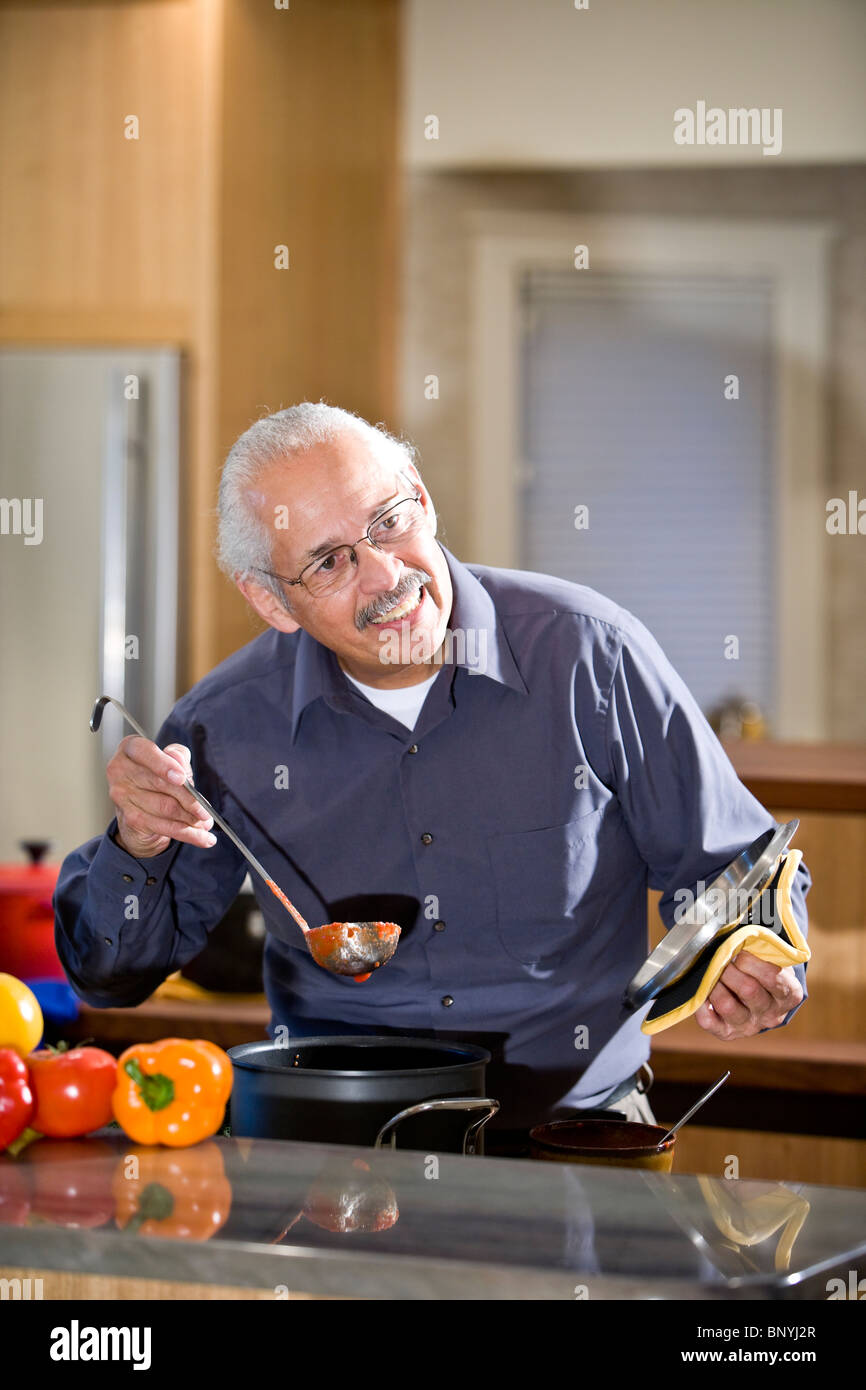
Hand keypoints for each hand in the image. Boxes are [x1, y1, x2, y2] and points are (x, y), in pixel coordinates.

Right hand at [107, 736, 216, 858]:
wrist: (139, 809)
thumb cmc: (157, 778)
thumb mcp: (171, 761)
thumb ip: (177, 756)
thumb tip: (179, 761)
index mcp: (130, 749)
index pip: (145, 752)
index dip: (164, 765)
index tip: (182, 778)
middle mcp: (120, 770)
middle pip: (161, 784)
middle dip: (189, 799)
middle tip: (206, 810)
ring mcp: (122, 796)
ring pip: (166, 808)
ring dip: (191, 818)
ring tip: (206, 822)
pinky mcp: (130, 818)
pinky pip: (165, 827)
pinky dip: (188, 833)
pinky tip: (203, 837)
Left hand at [694, 951, 803, 1039]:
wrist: (761, 1000)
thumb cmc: (764, 970)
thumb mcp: (774, 958)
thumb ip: (763, 946)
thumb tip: (737, 930)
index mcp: (789, 994)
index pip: (772, 977)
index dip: (752, 961)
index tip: (740, 951)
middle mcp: (771, 1015)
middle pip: (749, 990)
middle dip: (730, 970)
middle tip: (722, 959)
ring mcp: (748, 1026)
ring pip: (727, 1006)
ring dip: (715, 984)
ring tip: (712, 973)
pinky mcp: (727, 1033)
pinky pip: (708, 1021)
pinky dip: (700, 1005)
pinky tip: (701, 991)